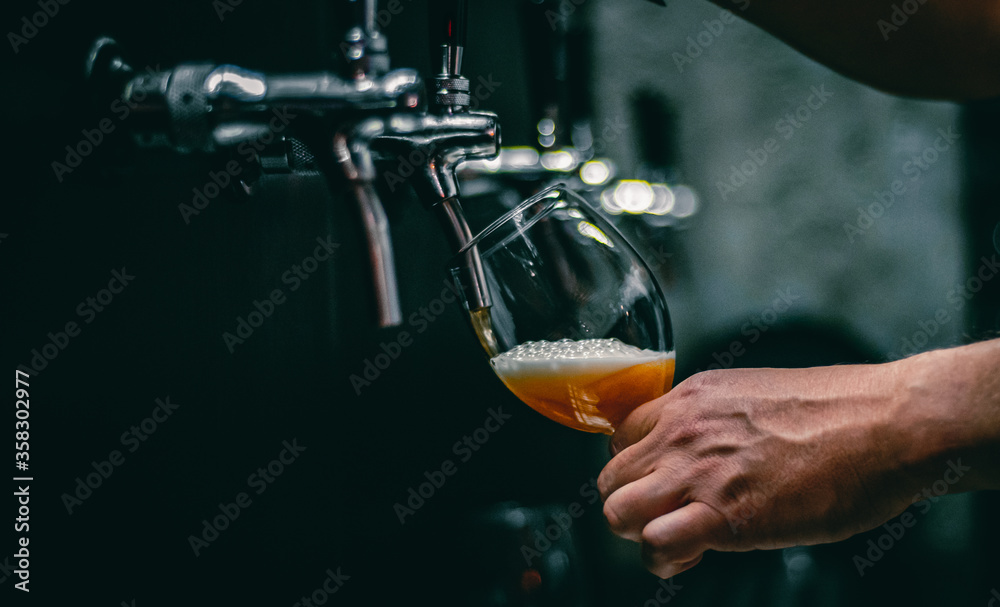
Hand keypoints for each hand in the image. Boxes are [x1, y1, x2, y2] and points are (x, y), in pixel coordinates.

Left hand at [597, 343, 999, 578]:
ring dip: (639, 533)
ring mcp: (697, 471)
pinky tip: (694, 557)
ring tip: (678, 541)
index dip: (638, 469)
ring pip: (616, 511)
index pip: (621, 437)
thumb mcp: (754, 395)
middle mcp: (681, 430)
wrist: (886, 423)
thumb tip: (707, 449)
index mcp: (689, 399)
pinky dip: (664, 559)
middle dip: (634, 504)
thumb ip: (714, 421)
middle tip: (672, 518)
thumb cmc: (839, 412)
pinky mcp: (722, 515)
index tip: (664, 486)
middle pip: (611, 477)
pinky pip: (655, 543)